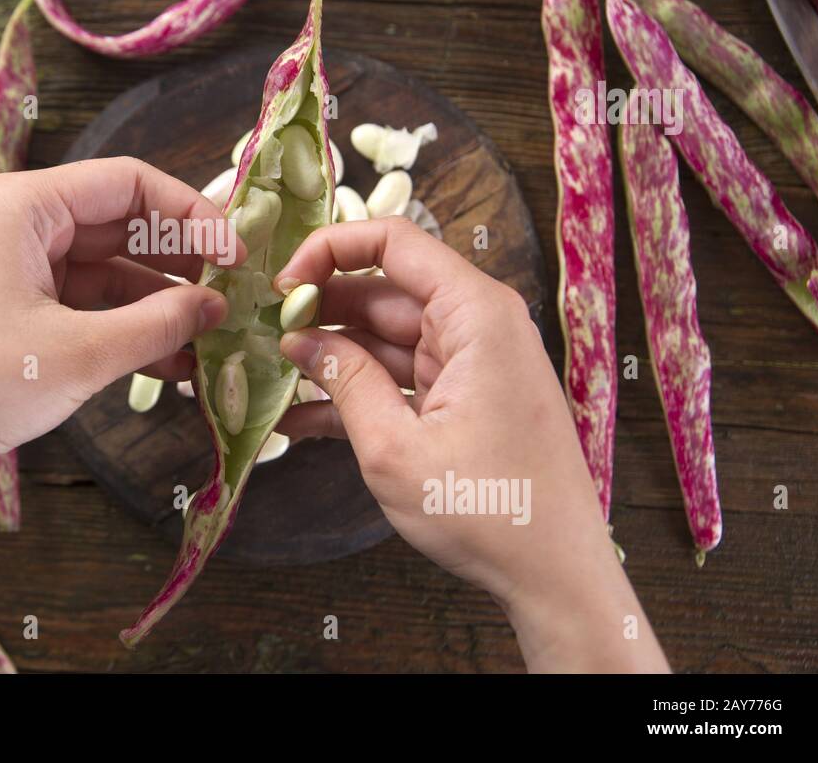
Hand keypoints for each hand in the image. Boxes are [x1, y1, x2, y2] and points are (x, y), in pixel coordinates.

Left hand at [0, 158, 235, 496]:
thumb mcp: (79, 351)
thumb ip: (157, 324)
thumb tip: (217, 307)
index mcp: (27, 205)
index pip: (129, 184)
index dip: (191, 213)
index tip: (238, 253)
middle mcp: (22, 227)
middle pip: (122, 227)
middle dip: (181, 263)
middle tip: (236, 296)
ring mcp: (17, 273)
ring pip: (109, 274)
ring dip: (159, 306)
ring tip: (214, 338)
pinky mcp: (15, 317)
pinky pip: (87, 310)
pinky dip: (128, 332)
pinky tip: (175, 365)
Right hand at [274, 217, 667, 671]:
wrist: (556, 576)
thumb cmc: (485, 508)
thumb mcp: (394, 448)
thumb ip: (344, 381)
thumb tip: (299, 340)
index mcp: (474, 313)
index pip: (393, 241)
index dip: (329, 249)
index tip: (282, 287)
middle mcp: (476, 325)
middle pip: (384, 291)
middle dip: (321, 311)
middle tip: (260, 336)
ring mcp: (471, 365)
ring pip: (386, 339)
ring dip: (331, 358)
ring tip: (268, 376)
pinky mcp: (465, 401)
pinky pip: (402, 380)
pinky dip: (359, 394)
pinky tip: (301, 418)